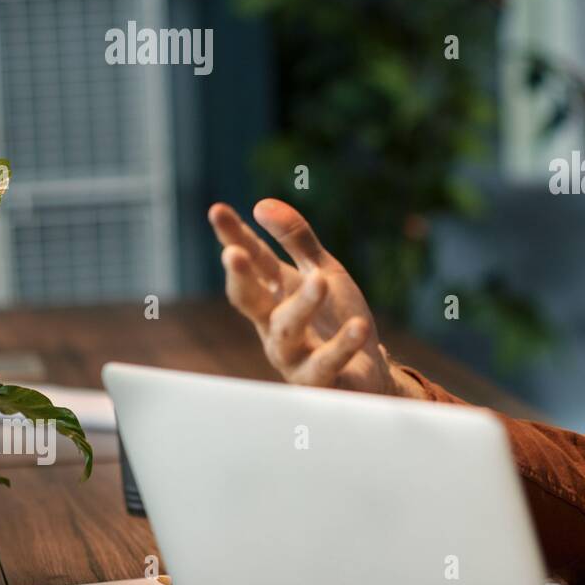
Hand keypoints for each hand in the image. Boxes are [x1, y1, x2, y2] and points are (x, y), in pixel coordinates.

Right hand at [207, 199, 423, 396]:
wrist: (368, 374)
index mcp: (276, 295)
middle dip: (241, 278)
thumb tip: (262, 204)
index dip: (234, 237)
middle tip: (234, 254)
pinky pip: (327, 363)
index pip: (252, 262)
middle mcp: (275, 325)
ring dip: (303, 305)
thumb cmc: (337, 320)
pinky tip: (359, 326)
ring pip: (287, 331)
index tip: (217, 211)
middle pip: (250, 301)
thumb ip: (297, 241)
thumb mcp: (322, 272)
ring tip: (320, 280)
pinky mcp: (318, 380)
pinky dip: (342, 345)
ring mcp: (293, 356)